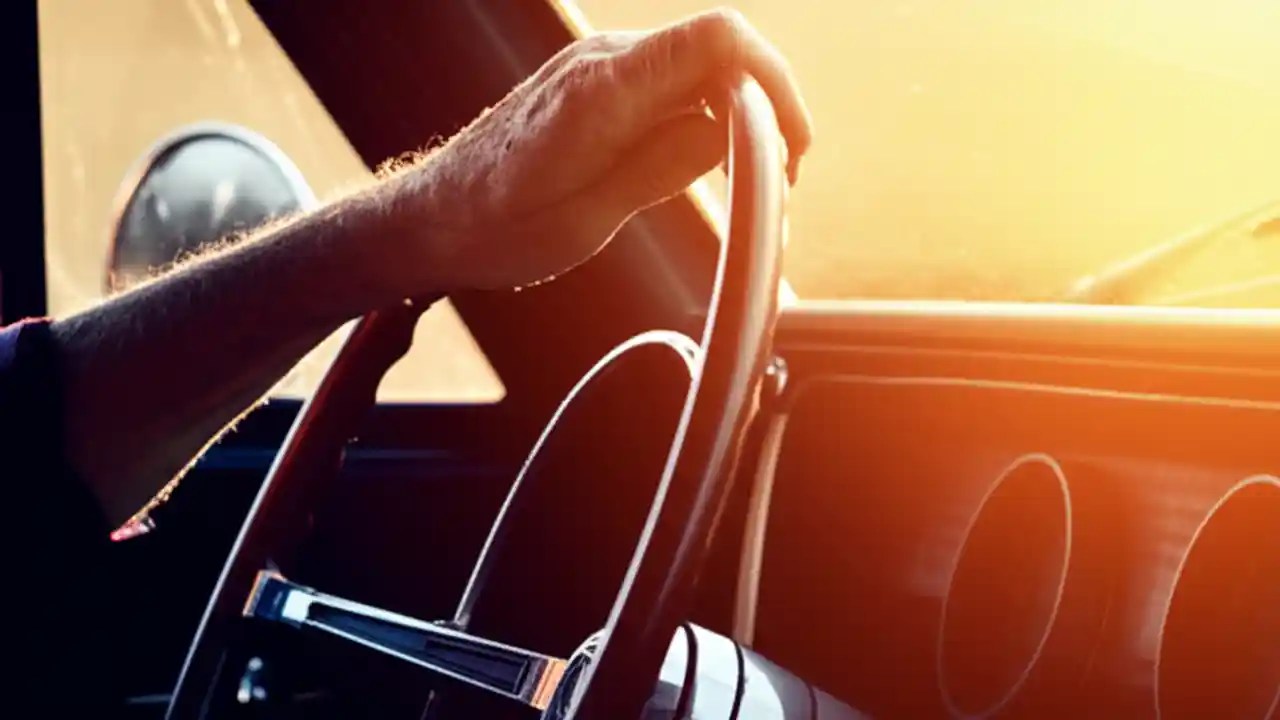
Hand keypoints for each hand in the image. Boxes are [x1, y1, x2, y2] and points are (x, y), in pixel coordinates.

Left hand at [400, 8, 812, 291]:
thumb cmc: (494, 229)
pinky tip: (701, 164)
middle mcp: (602, 62)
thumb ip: (661, 168)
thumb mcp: (585, 221)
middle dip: (766, 108)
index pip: (717, 40)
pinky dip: (702, 117)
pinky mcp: (597, 83)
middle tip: (779, 180)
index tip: (790, 147)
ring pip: (700, 67)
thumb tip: (730, 132)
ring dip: (736, 116)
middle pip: (719, 50)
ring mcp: (598, 67)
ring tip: (744, 180)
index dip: (774, 82)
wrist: (434, 216)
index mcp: (601, 92)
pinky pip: (672, 83)